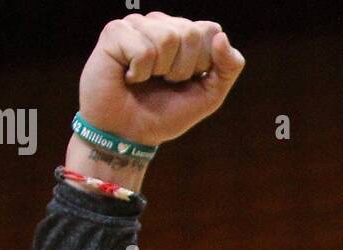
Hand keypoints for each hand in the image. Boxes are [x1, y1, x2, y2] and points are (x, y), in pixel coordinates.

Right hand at [78, 12, 244, 148]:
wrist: (128, 134)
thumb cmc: (165, 114)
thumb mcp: (208, 96)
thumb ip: (227, 69)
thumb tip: (222, 35)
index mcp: (185, 35)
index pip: (210, 31)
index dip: (204, 63)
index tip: (187, 81)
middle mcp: (161, 23)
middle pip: (191, 33)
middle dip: (182, 69)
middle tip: (164, 83)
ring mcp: (137, 24)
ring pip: (168, 37)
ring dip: (160, 70)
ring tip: (146, 79)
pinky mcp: (115, 31)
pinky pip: (143, 49)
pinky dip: (139, 73)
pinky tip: (129, 77)